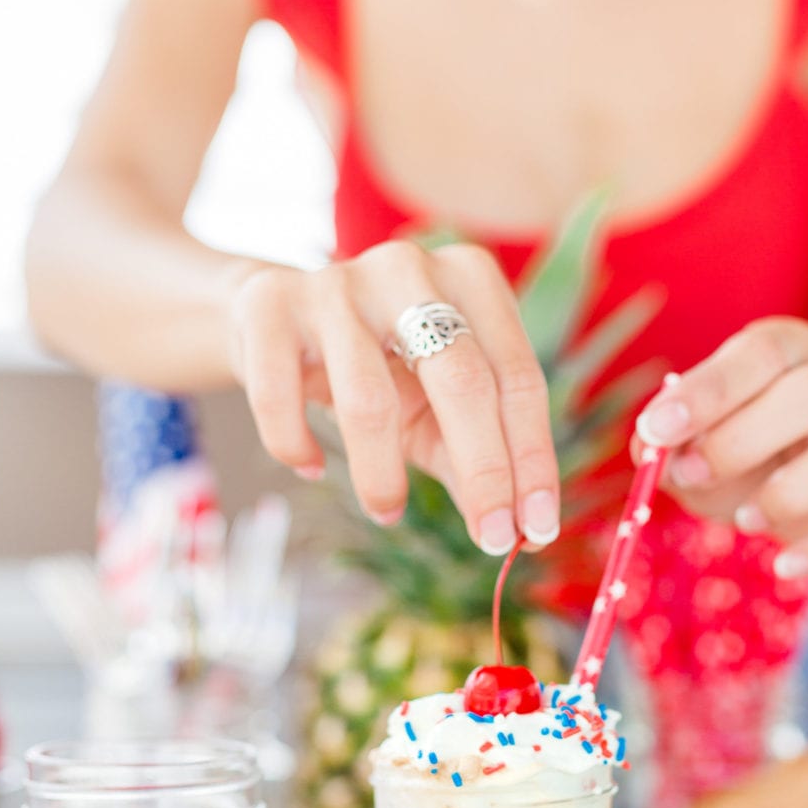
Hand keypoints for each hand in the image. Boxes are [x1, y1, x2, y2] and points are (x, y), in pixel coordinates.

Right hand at [227, 242, 558, 553]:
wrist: (275, 318)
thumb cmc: (381, 368)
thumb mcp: (440, 407)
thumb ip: (480, 458)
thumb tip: (523, 531)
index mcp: (472, 280)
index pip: (518, 379)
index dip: (532, 460)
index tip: (537, 530)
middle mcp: (411, 269)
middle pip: (463, 381)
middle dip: (484, 472)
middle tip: (491, 538)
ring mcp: (338, 283)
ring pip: (371, 399)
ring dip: (382, 475)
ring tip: (386, 512)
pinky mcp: (270, 305)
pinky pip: (283, 398)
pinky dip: (298, 446)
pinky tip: (311, 466)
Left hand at [634, 318, 807, 575]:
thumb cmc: (747, 451)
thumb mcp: (698, 442)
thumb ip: (669, 444)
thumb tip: (650, 451)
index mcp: (789, 350)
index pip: (761, 354)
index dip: (708, 392)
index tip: (657, 430)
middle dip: (740, 440)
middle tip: (691, 476)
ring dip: (792, 489)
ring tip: (746, 519)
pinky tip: (787, 565)